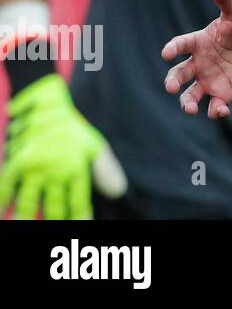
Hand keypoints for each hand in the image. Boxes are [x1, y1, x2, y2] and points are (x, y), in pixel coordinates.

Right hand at [0, 74, 117, 218]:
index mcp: (77, 168)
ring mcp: (35, 168)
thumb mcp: (93, 146)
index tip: (83, 226)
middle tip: (57, 229)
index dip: (81, 217)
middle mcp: (56, 171)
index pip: (79, 202)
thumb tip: (119, 192)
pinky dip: (4, 201)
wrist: (46, 104)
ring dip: (28, 218)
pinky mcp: (16, 162)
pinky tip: (2, 212)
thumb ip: (105, 169)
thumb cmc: (71, 130)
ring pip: (29, 203)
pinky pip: (7, 187)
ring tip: (26, 227)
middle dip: (56, 221)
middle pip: (55, 207)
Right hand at [162, 0, 231, 119]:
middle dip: (172, 81)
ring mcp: (210, 80)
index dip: (172, 48)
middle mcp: (200, 63)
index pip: (180, 45)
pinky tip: (220, 111)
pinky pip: (215, 106)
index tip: (167, 52)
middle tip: (171, 86)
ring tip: (191, 108)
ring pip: (191, 95)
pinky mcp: (224, 94)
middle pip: (178, 74)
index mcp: (199, 42)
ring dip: (187, 103)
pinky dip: (215, 111)